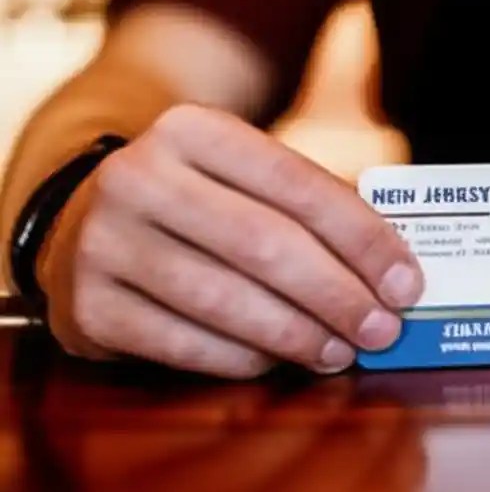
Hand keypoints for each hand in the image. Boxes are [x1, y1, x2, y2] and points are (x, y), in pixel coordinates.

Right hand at [39, 104, 422, 377]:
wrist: (82, 219)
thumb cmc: (202, 203)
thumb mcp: (245, 176)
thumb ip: (313, 208)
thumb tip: (394, 275)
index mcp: (191, 128)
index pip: (298, 184)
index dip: (363, 239)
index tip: (407, 284)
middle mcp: (138, 176)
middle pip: (265, 244)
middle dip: (338, 295)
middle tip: (384, 329)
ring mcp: (103, 242)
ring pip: (224, 300)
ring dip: (298, 335)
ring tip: (342, 352)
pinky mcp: (88, 307)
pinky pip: (184, 345)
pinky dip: (244, 360)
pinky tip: (280, 363)